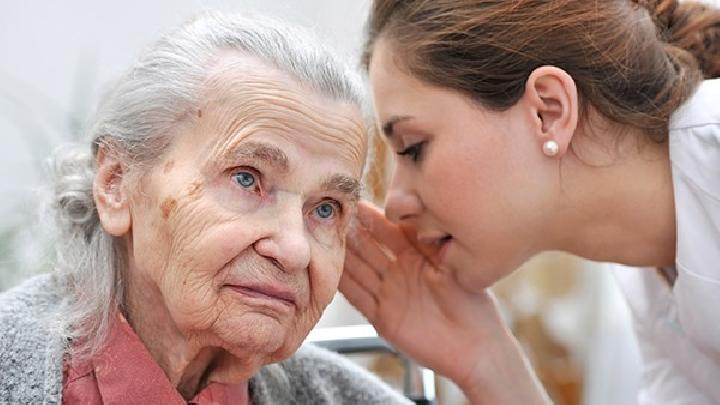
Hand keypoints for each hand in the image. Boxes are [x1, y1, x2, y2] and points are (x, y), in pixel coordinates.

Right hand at [340, 201, 549, 403]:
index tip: (355, 203)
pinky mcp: (383, 318)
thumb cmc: (474, 306)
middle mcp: (400, 274)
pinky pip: (358, 298)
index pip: (390, 233)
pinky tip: (328, 272)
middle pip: (370, 249)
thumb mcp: (452, 268)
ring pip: (359, 271)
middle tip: (331, 216)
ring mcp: (390, 295)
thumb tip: (414, 214)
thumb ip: (430, 244)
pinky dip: (343, 286)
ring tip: (323, 238)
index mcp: (418, 257)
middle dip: (352, 233)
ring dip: (343, 257)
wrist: (475, 349)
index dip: (374, 219)